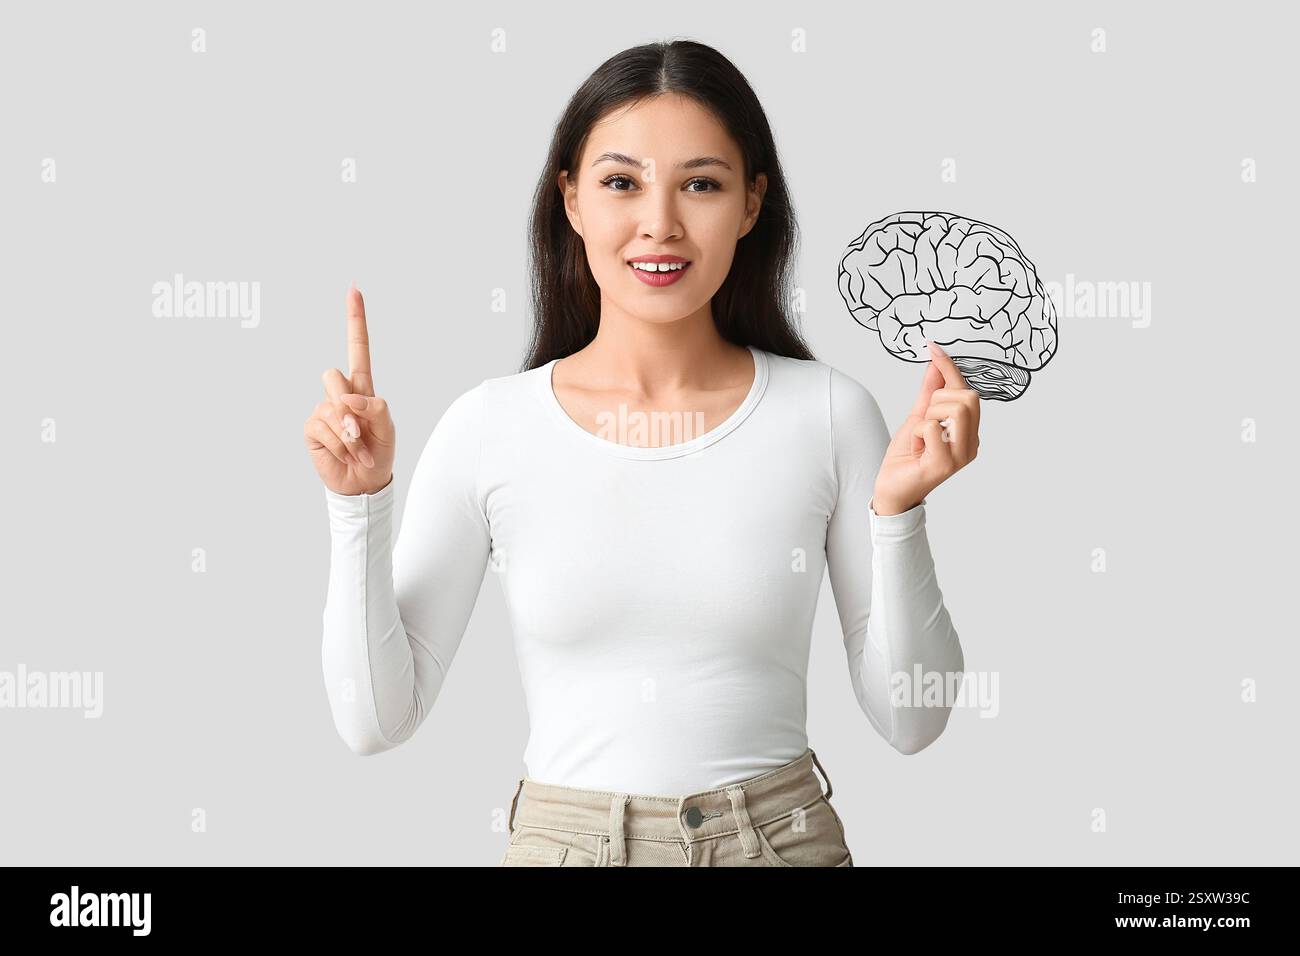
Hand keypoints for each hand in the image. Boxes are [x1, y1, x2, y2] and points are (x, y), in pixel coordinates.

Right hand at [303, 284, 395, 495]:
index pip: (358, 348)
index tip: (354, 289)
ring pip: (330, 405)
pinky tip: (345, 453)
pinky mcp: (311, 428)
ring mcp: (323, 410)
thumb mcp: (387, 427)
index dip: (355, 320)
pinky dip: (339, 443)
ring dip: (350, 433)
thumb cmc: (379, 451)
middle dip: (349, 404)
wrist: (365, 482)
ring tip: (358, 448)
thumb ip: (374, 407)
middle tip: (361, 432)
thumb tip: (346, 401)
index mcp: (362, 387)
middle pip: (335, 376)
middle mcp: (340, 394)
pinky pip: (323, 426)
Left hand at [872, 341, 979, 515]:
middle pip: (967, 397)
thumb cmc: (906, 457)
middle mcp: (971, 444)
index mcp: (969, 432)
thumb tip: (936, 363)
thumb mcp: (917, 417)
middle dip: (938, 400)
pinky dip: (917, 432)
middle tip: (923, 419)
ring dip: (928, 416)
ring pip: (954, 409)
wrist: (892, 488)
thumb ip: (930, 392)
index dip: (949, 368)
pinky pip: (931, 427)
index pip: (966, 391)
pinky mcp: (945, 464)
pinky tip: (916, 447)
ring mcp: (961, 456)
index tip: (934, 347)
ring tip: (920, 435)